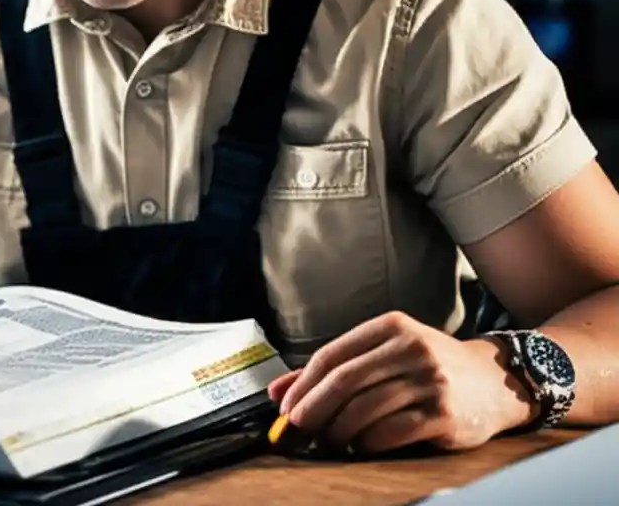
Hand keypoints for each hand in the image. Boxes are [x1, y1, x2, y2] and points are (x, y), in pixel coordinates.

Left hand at [267, 311, 535, 453]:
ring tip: (327, 441)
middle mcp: (410, 348)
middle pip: (343, 381)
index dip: (302, 384)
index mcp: (391, 327)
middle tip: (296, 428)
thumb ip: (334, 369)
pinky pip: (390, 431)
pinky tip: (359, 447)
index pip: (331, 355)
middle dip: (312, 408)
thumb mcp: (386, 355)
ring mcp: (429, 380)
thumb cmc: (430, 368)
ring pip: (364, 408)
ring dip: (337, 431)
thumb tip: (276, 391)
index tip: (285, 407)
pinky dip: (367, 443)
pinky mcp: (443, 412)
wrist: (498, 382)